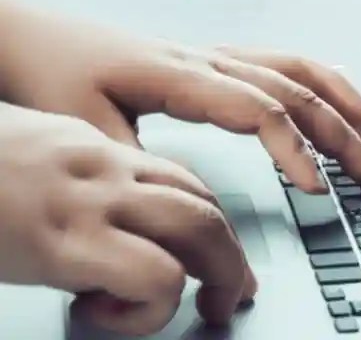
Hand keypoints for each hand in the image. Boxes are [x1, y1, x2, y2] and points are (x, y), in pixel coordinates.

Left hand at [0, 0, 360, 192]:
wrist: (32, 37)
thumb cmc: (53, 77)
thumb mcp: (83, 128)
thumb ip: (138, 161)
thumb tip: (186, 199)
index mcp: (181, 75)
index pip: (260, 111)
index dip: (295, 151)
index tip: (318, 190)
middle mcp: (209, 60)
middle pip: (295, 92)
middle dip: (342, 135)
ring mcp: (215, 56)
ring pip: (297, 72)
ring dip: (342, 103)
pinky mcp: (214, 62)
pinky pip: (282, 64)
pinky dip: (323, 82)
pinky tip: (342, 102)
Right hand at [0, 105, 253, 334]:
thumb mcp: (15, 169)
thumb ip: (58, 195)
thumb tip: (84, 245)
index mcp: (88, 152)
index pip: (177, 180)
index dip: (205, 224)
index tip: (214, 259)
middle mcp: (101, 171)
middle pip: (204, 205)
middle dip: (231, 257)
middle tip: (234, 296)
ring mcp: (88, 204)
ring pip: (198, 233)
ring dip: (214, 279)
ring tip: (203, 310)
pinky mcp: (66, 245)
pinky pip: (156, 278)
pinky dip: (148, 309)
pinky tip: (98, 312)